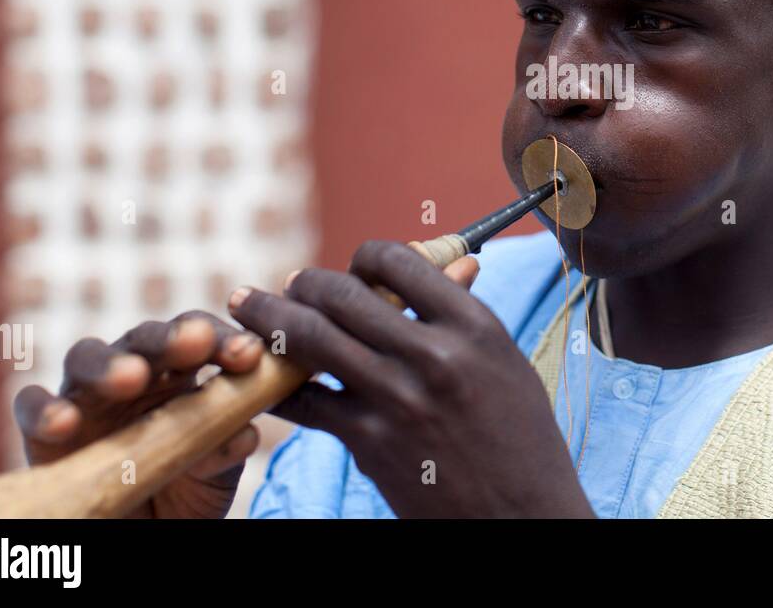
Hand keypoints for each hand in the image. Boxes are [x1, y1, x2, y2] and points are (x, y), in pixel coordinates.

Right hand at [13, 312, 265, 518]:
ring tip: (131, 379)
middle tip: (196, 341)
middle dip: (173, 337)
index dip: (224, 339)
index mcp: (179, 371)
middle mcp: (131, 373)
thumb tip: (247, 432)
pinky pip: (32, 407)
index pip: (200, 337)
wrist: (138, 529)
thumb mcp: (213, 474)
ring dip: (110, 365)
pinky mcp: (42, 432)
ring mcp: (85, 397)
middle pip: (146, 338)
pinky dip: (44, 408)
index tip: (250, 355)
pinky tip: (63, 421)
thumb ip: (225, 450)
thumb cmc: (181, 487)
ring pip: (87, 358)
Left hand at [227, 242, 594, 517]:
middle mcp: (432, 355)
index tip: (356, 267)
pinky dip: (278, 385)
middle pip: (344, 295)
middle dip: (307, 284)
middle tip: (291, 285)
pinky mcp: (369, 442)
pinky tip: (266, 378)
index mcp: (472, 326)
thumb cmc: (521, 438)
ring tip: (248, 305)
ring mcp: (396, 399)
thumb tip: (456, 261)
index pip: (400, 262)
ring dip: (270, 315)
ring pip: (312, 338)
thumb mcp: (504, 362)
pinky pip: (305, 402)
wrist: (523, 515)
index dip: (367, 257)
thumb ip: (466, 316)